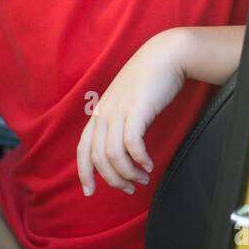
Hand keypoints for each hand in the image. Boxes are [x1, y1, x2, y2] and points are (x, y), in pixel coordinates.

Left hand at [76, 28, 188, 196]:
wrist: (166, 55)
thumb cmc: (149, 81)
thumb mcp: (126, 102)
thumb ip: (118, 122)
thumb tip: (119, 150)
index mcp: (99, 112)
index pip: (83, 148)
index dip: (84, 172)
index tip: (90, 192)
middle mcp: (105, 113)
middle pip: (98, 157)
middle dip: (113, 179)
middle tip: (130, 189)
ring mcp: (119, 110)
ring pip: (114, 154)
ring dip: (128, 173)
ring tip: (143, 178)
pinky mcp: (137, 110)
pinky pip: (132, 144)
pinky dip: (139, 160)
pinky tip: (149, 165)